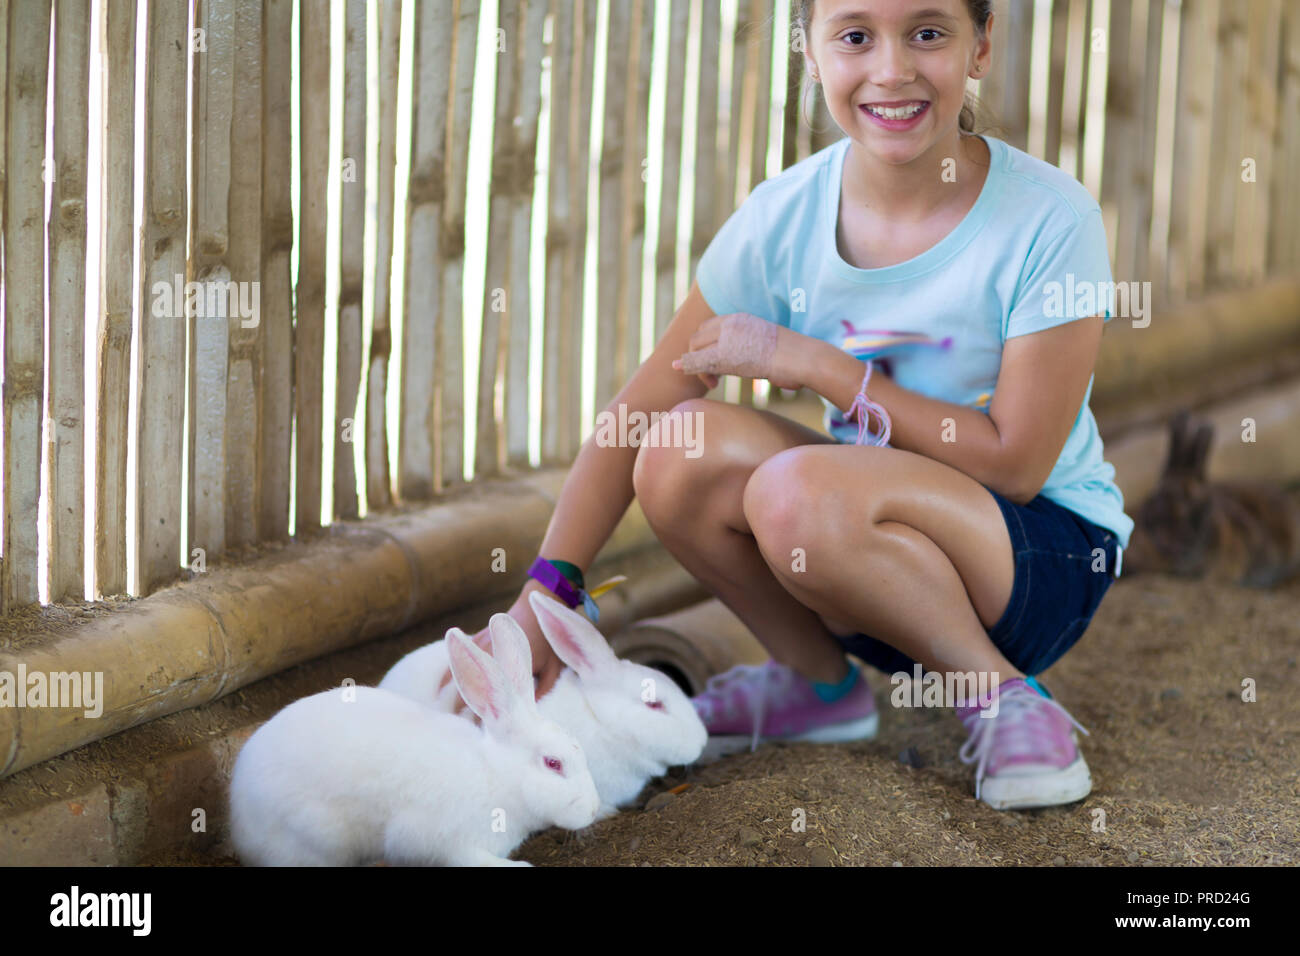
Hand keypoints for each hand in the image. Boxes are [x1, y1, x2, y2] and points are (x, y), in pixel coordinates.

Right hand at [439, 584, 564, 723]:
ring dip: (449, 698)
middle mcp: (488, 656)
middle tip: (455, 737)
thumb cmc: (547, 641)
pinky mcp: (475, 640)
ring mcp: (478, 647)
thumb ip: (544, 692)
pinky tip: (436, 693)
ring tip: (443, 721)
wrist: (535, 605)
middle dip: (460, 714)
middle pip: (466, 691)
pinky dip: (444, 678)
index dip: (480, 722)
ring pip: (456, 676)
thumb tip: (532, 717)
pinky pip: (454, 660)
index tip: (475, 740)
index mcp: (507, 667)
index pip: (487, 701)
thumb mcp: (552, 669)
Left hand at [671, 313, 805, 389]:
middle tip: (714, 379)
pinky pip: (697, 360)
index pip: (708, 327)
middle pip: (698, 336)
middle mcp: (731, 323)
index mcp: (740, 318)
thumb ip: (752, 350)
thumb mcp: (768, 348)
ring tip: (713, 384)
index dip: (705, 346)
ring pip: (694, 347)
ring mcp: (726, 337)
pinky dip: (688, 368)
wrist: (802, 359)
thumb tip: (769, 374)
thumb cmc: (795, 360)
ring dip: (696, 366)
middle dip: (697, 356)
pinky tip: (692, 376)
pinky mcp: (724, 354)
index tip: (714, 364)